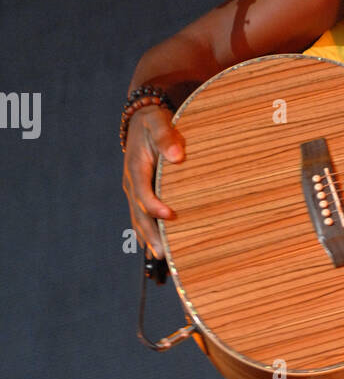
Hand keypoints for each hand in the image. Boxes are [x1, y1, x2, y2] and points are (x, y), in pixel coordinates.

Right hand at [122, 105, 184, 258]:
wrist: (141, 121)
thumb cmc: (153, 122)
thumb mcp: (159, 122)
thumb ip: (167, 137)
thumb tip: (177, 156)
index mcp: (136, 167)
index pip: (143, 190)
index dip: (154, 205)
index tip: (170, 215)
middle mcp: (132, 183)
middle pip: (139, 212)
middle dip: (150, 233)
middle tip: (163, 252)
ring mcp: (134, 191)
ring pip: (139, 219)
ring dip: (149, 238)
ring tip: (161, 257)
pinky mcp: (140, 195)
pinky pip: (141, 217)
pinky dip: (147, 233)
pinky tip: (156, 249)